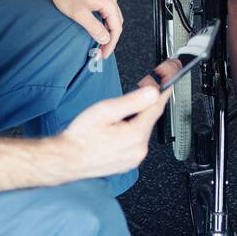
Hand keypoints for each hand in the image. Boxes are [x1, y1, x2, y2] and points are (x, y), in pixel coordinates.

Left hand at [46, 0, 122, 58]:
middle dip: (110, 39)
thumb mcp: (79, 14)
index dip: (111, 44)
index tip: (104, 54)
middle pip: (116, 23)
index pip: (116, 28)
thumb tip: (105, 40)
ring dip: (107, 31)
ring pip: (112, 18)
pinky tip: (98, 29)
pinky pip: (107, 11)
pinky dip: (104, 22)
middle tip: (101, 51)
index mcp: (108, 2)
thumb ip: (95, 28)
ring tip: (100, 43)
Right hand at [54, 58, 180, 180]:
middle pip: (151, 117)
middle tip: (146, 82)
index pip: (157, 106)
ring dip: (140, 114)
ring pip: (144, 128)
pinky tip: (122, 122)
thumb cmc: (80, 137)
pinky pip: (137, 140)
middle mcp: (139, 149)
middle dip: (150, 99)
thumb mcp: (104, 111)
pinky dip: (134, 128)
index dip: (164, 87)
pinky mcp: (128, 161)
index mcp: (135, 135)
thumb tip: (153, 91)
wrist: (66, 159)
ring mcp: (134, 157)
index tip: (170, 74)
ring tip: (126, 105)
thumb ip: (131, 101)